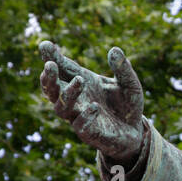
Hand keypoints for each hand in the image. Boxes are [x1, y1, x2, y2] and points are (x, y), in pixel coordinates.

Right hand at [39, 41, 145, 161]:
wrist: (136, 132)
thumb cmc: (127, 105)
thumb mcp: (129, 84)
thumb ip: (123, 69)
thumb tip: (115, 50)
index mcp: (81, 83)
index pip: (62, 69)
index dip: (52, 57)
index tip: (45, 45)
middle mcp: (76, 100)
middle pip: (52, 90)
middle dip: (48, 78)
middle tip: (50, 65)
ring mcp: (80, 118)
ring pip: (61, 109)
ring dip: (67, 94)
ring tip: (80, 81)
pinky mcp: (90, 135)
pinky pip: (80, 127)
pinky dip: (85, 116)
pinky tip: (95, 107)